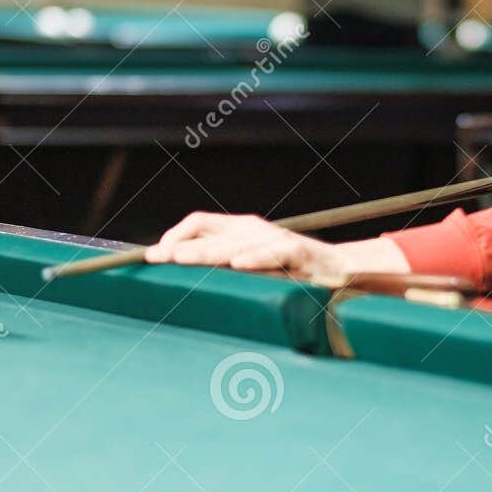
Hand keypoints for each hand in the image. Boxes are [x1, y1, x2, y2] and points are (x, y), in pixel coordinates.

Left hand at [144, 213, 410, 282]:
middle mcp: (254, 229)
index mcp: (239, 229)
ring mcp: (275, 239)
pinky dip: (256, 258)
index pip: (200, 221)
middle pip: (210, 235)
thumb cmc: (288, 270)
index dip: (175, 235)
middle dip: (180, 247)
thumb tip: (180, 270)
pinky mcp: (298, 252)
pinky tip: (238, 265)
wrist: (337, 270)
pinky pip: (275, 252)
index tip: (154, 256)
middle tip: (156, 258)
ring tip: (182, 258)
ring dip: (207, 251)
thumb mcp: (249, 263)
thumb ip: (221, 264)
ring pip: (236, 243)